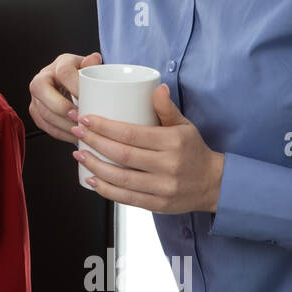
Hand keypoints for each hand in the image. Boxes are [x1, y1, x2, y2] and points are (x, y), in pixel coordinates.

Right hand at [29, 50, 102, 143]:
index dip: (74, 86)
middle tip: (79, 116)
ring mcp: (37, 95)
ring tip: (79, 129)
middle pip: (42, 89)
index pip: (63, 72)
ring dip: (62, 123)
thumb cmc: (85, 79)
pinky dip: (59, 133)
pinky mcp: (36, 110)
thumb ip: (94, 65)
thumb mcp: (92, 69)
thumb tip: (94, 59)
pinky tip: (73, 136)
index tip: (88, 98)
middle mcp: (43, 77)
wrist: (75, 87)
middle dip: (61, 106)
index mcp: (60, 64)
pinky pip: (43, 124)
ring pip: (42, 110)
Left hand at [71, 82, 225, 213]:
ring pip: (121, 179)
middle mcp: (168, 166)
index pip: (132, 134)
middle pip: (122, 155)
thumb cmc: (194, 151)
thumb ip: (167, 108)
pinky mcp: (158, 205)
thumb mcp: (185, 126)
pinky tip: (92, 179)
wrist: (214, 184)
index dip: (105, 127)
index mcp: (173, 143)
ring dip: (95, 166)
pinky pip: (127, 199)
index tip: (86, 118)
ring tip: (79, 154)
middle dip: (94, 142)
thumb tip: (157, 86)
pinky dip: (106, 190)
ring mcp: (163, 188)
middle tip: (76, 132)